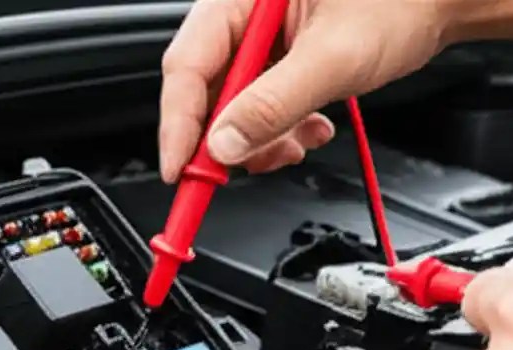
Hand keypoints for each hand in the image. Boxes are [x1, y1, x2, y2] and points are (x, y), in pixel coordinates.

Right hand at [159, 0, 458, 181]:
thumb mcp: (334, 58)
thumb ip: (274, 104)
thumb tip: (224, 145)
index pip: (186, 65)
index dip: (178, 124)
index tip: (180, 170)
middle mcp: (245, 13)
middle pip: (205, 88)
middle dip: (225, 137)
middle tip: (236, 171)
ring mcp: (262, 36)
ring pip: (234, 103)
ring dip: (259, 138)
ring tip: (293, 146)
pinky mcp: (282, 56)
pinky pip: (261, 103)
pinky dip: (280, 128)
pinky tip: (310, 128)